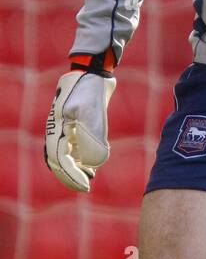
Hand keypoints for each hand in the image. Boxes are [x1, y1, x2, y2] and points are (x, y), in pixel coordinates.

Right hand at [44, 70, 115, 192]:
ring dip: (75, 168)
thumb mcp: (92, 111)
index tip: (86, 186)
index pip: (60, 160)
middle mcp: (57, 130)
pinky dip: (80, 158)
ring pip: (64, 155)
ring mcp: (64, 127)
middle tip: (85, 187)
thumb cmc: (90, 88)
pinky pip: (72, 146)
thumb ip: (92, 137)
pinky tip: (92, 164)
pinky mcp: (74, 124)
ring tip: (89, 178)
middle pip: (58, 161)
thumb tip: (95, 163)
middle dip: (71, 176)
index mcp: (56, 128)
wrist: (93, 71)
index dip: (72, 175)